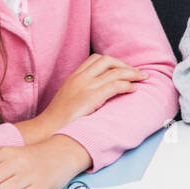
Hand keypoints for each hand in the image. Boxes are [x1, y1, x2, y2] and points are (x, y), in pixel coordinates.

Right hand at [19, 54, 148, 141]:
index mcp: (74, 76)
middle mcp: (80, 78)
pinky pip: (116, 85)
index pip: (95, 59)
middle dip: (124, 64)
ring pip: (115, 71)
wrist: (47, 129)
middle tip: (135, 72)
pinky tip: (133, 90)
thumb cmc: (60, 118)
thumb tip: (101, 90)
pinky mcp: (92, 97)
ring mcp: (86, 86)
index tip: (122, 68)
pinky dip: (128, 85)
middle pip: (107, 60)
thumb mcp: (70, 97)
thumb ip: (82, 89)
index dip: (113, 61)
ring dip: (132, 73)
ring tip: (142, 78)